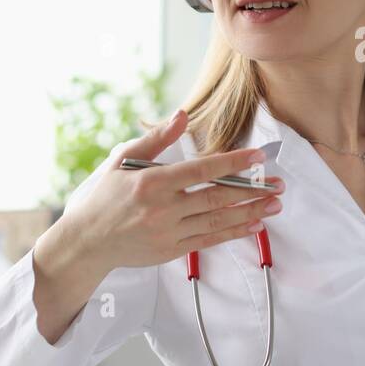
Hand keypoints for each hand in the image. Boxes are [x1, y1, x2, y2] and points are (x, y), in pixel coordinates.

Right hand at [61, 109, 284, 273]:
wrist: (86, 242)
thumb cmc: (105, 196)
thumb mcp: (123, 160)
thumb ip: (157, 138)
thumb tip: (182, 115)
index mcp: (152, 183)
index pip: (201, 170)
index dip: (232, 163)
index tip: (257, 157)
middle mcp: (162, 209)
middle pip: (216, 197)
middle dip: (251, 190)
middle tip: (278, 184)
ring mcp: (167, 232)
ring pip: (217, 221)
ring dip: (249, 212)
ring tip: (275, 204)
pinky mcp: (171, 251)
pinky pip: (209, 240)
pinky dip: (233, 233)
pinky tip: (254, 225)